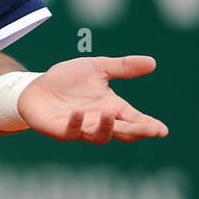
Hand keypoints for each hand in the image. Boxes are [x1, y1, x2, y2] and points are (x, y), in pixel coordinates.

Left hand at [16, 55, 167, 143]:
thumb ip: (122, 67)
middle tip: (152, 130)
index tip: (162, 130)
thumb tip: (152, 62)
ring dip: (107, 127)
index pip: (136, 120)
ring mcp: (81, 128)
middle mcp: (100, 122)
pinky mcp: (61, 130)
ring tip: (110, 112)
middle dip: (138, 131)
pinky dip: (77, 123)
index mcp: (112, 108)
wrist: (36, 87)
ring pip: (100, 136)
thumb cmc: (68, 80)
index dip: (149, 126)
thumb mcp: (96, 68)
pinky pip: (72, 131)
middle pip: (123, 132)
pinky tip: (79, 112)